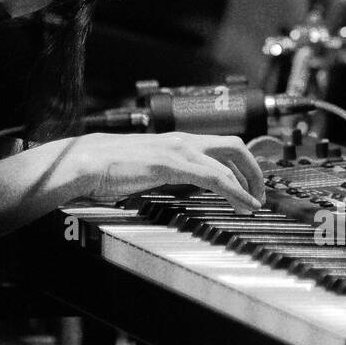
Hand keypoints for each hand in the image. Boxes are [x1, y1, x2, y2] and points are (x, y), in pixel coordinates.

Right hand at [69, 131, 265, 212]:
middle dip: (254, 169)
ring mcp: (178, 150)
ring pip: (229, 160)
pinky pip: (214, 177)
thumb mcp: (148, 169)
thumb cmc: (110, 167)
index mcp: (177, 141)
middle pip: (234, 145)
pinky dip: (235, 190)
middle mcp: (183, 140)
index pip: (222, 145)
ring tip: (254, 204)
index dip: (243, 164)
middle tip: (259, 193)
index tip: (251, 184)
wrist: (87, 162)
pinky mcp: (171, 164)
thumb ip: (169, 172)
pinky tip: (242, 203)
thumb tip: (183, 184)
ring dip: (248, 183)